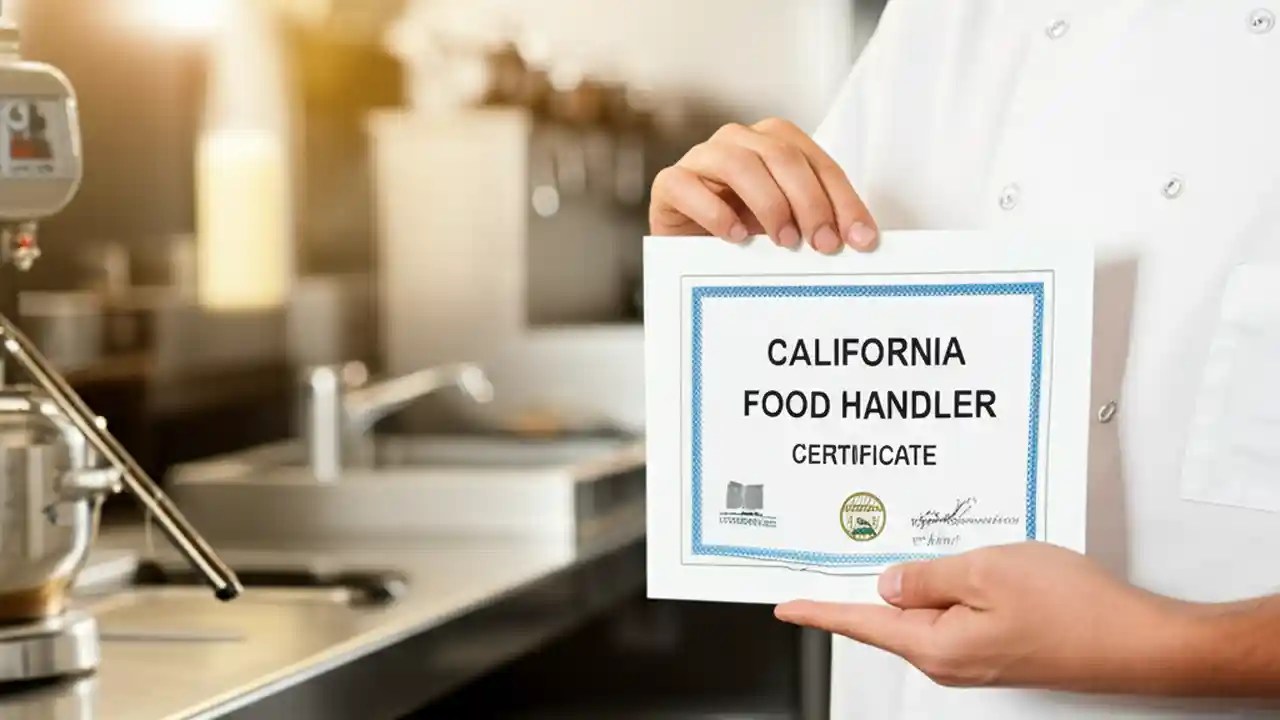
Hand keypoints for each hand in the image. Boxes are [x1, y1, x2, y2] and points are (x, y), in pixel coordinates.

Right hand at [649, 118, 878, 253]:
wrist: (687, 256)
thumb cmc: (743, 237)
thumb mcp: (787, 228)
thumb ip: (815, 224)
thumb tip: (859, 241)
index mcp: (774, 143)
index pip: (817, 163)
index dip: (843, 200)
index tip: (861, 239)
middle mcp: (738, 141)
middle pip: (782, 157)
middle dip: (810, 202)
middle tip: (823, 244)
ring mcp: (701, 158)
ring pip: (739, 164)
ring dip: (769, 204)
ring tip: (784, 242)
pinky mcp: (670, 183)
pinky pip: (689, 187)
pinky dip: (716, 212)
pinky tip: (735, 237)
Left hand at [776, 543, 1198, 692]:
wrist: (1139, 642)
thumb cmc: (1074, 610)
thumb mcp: (986, 572)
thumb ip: (927, 577)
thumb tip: (888, 584)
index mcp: (935, 645)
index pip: (861, 624)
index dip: (820, 610)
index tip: (786, 605)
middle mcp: (949, 660)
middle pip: (892, 616)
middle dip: (874, 583)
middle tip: (852, 547)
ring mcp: (976, 657)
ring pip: (928, 611)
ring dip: (922, 580)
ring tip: (928, 549)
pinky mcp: (999, 648)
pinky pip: (956, 613)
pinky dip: (952, 587)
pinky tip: (964, 566)